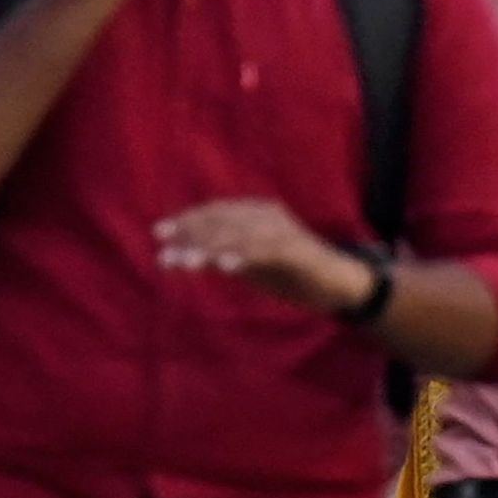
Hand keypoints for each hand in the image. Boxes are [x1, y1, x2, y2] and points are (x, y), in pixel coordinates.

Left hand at [156, 199, 374, 314]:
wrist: (339, 285)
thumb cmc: (290, 273)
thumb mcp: (249, 264)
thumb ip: (220, 255)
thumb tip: (183, 254)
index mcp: (254, 213)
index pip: (214, 212)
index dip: (186, 221)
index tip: (159, 234)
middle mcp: (267, 214)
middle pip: (221, 220)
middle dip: (191, 236)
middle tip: (165, 255)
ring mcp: (283, 229)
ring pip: (238, 233)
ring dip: (209, 247)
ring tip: (185, 262)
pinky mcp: (298, 249)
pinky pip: (265, 250)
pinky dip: (242, 255)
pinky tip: (223, 266)